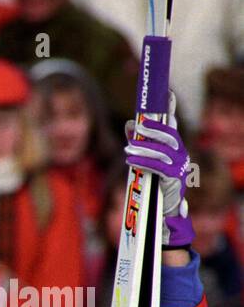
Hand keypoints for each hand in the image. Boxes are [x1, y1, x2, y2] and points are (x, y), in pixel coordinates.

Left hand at [124, 94, 193, 247]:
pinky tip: (131, 162)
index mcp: (174, 147)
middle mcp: (180, 154)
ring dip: (143, 149)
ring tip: (126, 150)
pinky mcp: (174, 180)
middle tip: (135, 126)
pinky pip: (160, 167)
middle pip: (170, 135)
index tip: (167, 92)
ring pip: (163, 151)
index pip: (173, 124)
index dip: (170, 109)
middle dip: (153, 128)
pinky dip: (144, 163)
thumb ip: (138, 143)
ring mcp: (179, 167)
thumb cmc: (151, 186)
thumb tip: (128, 124)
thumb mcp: (143, 161)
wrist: (162, 213)